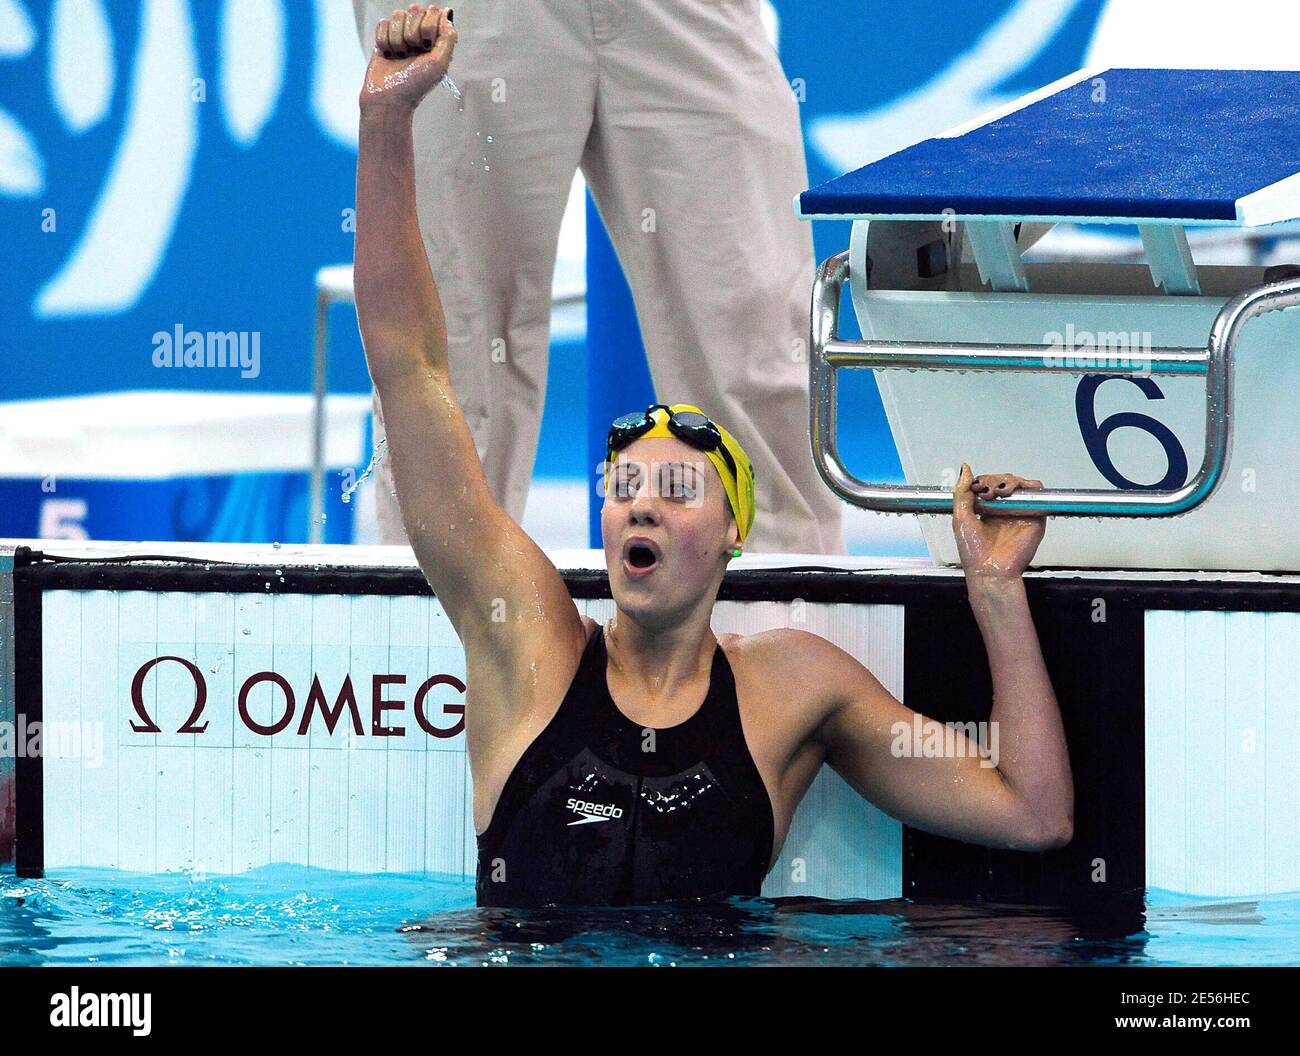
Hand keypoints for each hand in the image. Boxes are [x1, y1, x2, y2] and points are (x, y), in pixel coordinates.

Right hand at [360, 5, 456, 111]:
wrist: (389, 99)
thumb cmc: (415, 85)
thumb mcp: (440, 63)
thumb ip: (448, 36)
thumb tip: (447, 12)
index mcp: (436, 39)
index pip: (433, 11)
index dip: (428, 26)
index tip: (426, 46)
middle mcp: (419, 34)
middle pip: (415, 9)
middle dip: (412, 33)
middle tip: (412, 53)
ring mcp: (401, 34)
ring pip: (398, 15)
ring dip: (398, 39)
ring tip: (400, 56)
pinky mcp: (384, 37)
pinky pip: (383, 23)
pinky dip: (385, 40)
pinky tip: (389, 55)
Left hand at [951, 462, 1045, 579]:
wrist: (989, 569)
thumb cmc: (974, 552)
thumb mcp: (960, 517)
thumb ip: (962, 492)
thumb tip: (965, 469)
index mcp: (988, 510)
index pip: (989, 483)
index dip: (983, 481)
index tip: (974, 487)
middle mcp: (1005, 510)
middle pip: (1005, 480)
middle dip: (994, 480)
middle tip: (985, 491)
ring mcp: (1020, 512)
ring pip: (1020, 483)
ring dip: (1008, 480)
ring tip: (997, 492)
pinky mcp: (1034, 516)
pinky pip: (1037, 492)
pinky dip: (1027, 485)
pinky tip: (1010, 493)